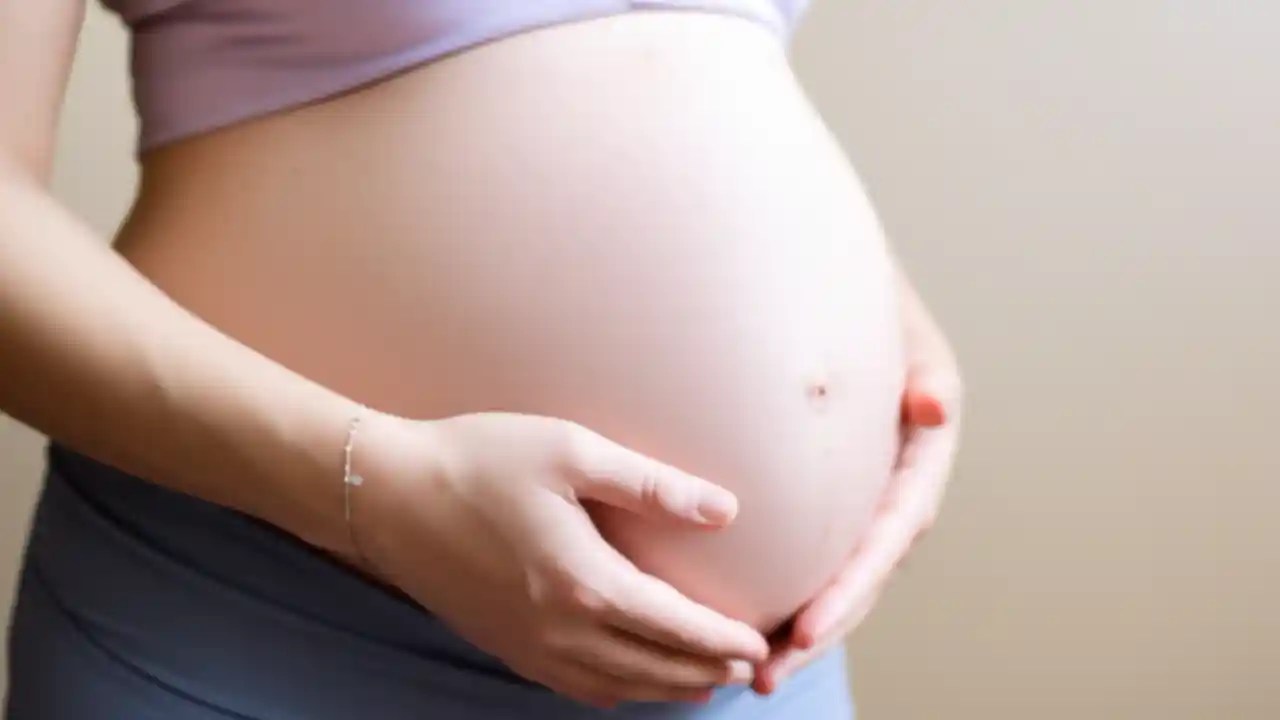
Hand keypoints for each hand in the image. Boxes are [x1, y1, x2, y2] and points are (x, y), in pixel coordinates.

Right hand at [351, 410, 768, 708]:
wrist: (387, 494)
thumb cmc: (479, 459)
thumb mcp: (570, 451)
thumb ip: (652, 485)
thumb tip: (725, 510)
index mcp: (584, 582)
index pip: (675, 627)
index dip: (722, 641)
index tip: (759, 646)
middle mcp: (560, 629)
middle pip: (652, 668)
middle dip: (705, 671)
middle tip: (747, 667)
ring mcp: (528, 646)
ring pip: (616, 686)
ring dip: (666, 686)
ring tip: (702, 680)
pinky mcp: (503, 646)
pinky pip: (573, 686)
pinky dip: (615, 691)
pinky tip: (627, 682)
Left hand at [752, 271, 962, 693]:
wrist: (833, 285)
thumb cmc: (866, 300)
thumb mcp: (903, 324)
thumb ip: (918, 365)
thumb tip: (935, 405)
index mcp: (924, 452)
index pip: (892, 532)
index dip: (854, 585)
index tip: (808, 626)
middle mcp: (897, 485)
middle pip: (863, 573)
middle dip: (822, 627)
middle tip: (770, 673)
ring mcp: (864, 496)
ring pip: (836, 574)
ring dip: (800, 626)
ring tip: (753, 673)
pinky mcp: (829, 496)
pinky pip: (810, 551)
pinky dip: (781, 591)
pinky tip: (738, 624)